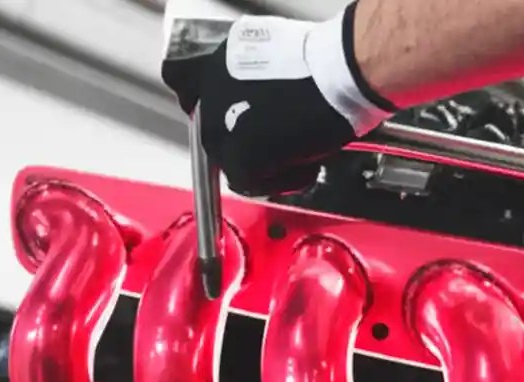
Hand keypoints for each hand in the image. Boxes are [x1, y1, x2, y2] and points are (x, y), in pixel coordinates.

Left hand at [161, 5, 395, 196]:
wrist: (338, 75)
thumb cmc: (323, 63)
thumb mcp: (274, 56)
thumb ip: (255, 79)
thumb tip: (264, 98)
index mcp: (216, 63)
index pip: (186, 87)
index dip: (212, 110)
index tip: (230, 120)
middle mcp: (210, 93)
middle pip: (214, 134)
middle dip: (245, 144)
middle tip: (278, 146)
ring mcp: (221, 126)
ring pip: (231, 162)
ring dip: (265, 165)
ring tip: (300, 154)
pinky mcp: (240, 156)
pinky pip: (253, 183)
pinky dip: (283, 180)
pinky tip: (307, 165)